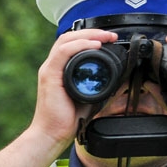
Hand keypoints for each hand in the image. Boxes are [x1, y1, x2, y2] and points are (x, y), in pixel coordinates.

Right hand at [31, 28, 116, 147]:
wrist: (52, 134)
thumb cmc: (66, 119)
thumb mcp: (87, 96)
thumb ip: (97, 84)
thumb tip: (117, 78)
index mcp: (58, 70)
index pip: (71, 43)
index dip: (90, 36)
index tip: (110, 39)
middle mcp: (51, 67)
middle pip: (68, 37)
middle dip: (92, 32)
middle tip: (111, 35)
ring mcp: (49, 70)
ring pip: (66, 40)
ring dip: (88, 35)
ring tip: (105, 37)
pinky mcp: (49, 76)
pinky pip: (64, 53)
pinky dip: (80, 45)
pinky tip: (94, 45)